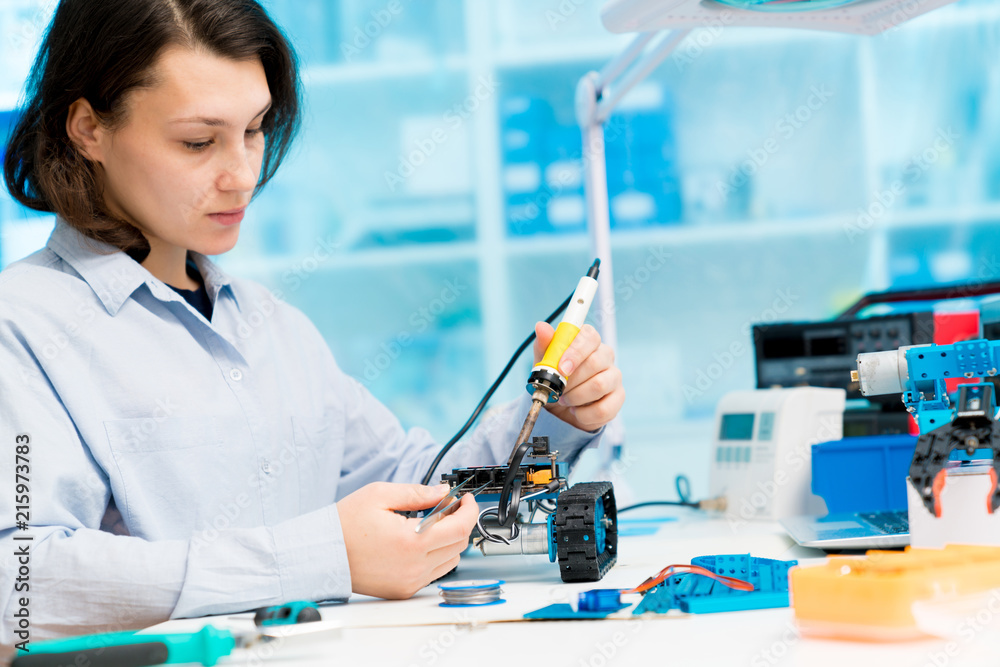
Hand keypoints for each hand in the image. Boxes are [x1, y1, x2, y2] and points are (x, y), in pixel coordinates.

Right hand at [336, 482, 478, 598]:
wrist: (322, 554)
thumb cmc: (345, 525)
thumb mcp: (380, 495)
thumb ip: (417, 493)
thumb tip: (443, 492)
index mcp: (411, 541)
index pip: (459, 528)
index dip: (468, 510)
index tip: (465, 499)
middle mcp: (414, 566)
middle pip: (459, 545)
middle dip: (459, 522)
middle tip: (446, 507)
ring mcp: (410, 581)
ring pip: (450, 561)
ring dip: (449, 541)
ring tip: (432, 525)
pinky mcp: (403, 590)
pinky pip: (433, 573)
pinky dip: (435, 556)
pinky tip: (419, 542)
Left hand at [532, 322, 623, 431]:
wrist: (561, 407)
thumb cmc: (555, 378)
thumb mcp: (544, 363)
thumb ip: (544, 346)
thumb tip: (541, 326)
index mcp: (588, 342)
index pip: (590, 336)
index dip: (576, 352)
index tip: (561, 368)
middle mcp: (605, 356)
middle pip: (595, 362)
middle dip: (572, 380)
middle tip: (559, 389)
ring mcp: (614, 377)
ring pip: (599, 385)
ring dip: (576, 397)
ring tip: (565, 400)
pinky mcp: (618, 398)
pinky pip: (603, 408)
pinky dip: (584, 414)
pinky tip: (576, 411)